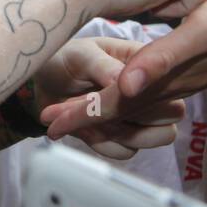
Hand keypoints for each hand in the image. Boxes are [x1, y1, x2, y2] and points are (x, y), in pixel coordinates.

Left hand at [34, 37, 185, 159]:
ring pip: (148, 139)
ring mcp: (137, 116)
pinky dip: (100, 143)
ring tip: (77, 118)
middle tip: (83, 105)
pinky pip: (124, 151)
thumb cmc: (64, 59)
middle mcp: (148, 90)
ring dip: (110, 131)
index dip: (142, 93)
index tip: (108, 91)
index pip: (166, 83)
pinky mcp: (121, 136)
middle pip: (167, 117)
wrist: (39, 84)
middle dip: (123, 116)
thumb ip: (103, 66)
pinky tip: (80, 128)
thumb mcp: (80, 55)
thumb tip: (127, 84)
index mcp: (146, 61)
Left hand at [40, 0, 206, 137]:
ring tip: (74, 106)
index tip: (49, 124)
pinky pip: (154, 87)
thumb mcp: (205, 29)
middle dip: (84, 115)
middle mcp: (175, 82)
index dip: (81, 114)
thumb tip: (125, 85)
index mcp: (171, 78)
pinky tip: (123, 82)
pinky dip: (130, 90)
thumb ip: (164, 58)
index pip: (116, 103)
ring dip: (103, 105)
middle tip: (48, 119)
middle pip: (120, 107)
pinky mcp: (196, 64)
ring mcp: (186, 75)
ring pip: (136, 99)